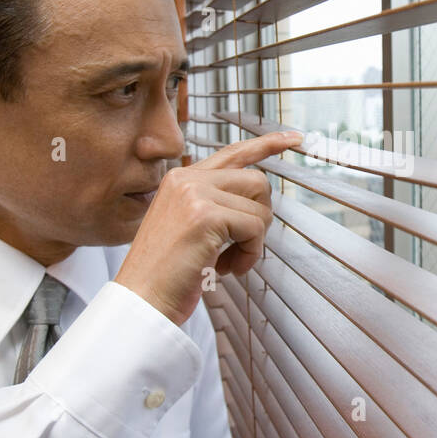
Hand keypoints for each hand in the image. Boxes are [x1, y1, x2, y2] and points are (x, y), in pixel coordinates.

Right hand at [113, 131, 301, 325]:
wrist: (141, 300)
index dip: (267, 144)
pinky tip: (225, 269)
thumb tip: (259, 201)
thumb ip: (215, 206)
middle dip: (260, 218)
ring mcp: (195, 194)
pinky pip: (255, 228)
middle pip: (257, 182)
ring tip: (228, 262)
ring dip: (253, 242)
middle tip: (240, 247)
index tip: (295, 137)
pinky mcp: (206, 216)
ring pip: (260, 208)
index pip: (233, 153)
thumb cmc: (167, 273)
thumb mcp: (188, 229)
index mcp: (181, 179)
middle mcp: (187, 179)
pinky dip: (249, 254)